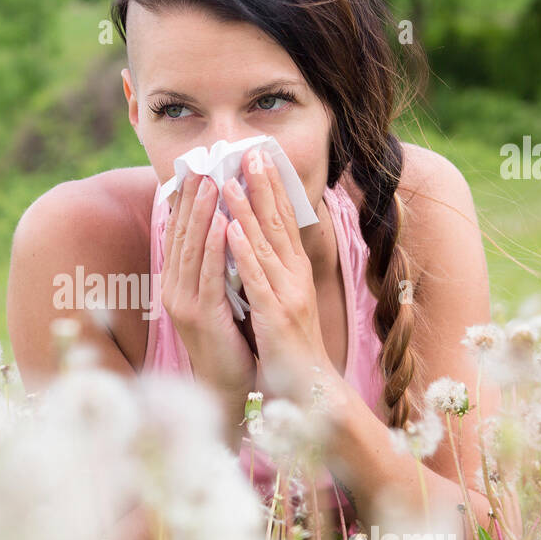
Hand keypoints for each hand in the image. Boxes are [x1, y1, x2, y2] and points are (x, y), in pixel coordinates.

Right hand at [159, 171, 256, 432]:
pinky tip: (223, 221)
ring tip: (213, 180)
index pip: (179, 233)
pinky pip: (208, 273)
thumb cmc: (229, 341)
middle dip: (192, 197)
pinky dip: (215, 245)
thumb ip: (213, 267)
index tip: (196, 168)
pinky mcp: (202, 315)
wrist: (226, 387)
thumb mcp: (217, 298)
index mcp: (176, 283)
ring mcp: (184, 302)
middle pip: (181, 234)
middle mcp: (173, 289)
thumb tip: (219, 231)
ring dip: (202, 212)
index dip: (185, 200)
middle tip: (203, 162)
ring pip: (192, 249)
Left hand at [221, 147, 331, 397]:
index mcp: (295, 272)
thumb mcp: (281, 301)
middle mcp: (295, 276)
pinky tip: (231, 229)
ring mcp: (287, 294)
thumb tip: (254, 243)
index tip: (260, 157)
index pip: (284, 221)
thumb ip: (271, 273)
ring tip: (233, 180)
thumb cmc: (290, 348)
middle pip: (280, 223)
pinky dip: (244, 251)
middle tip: (252, 151)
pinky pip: (257, 277)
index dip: (273, 188)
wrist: (309, 388)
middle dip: (265, 185)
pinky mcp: (276, 314)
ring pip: (266, 243)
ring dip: (249, 210)